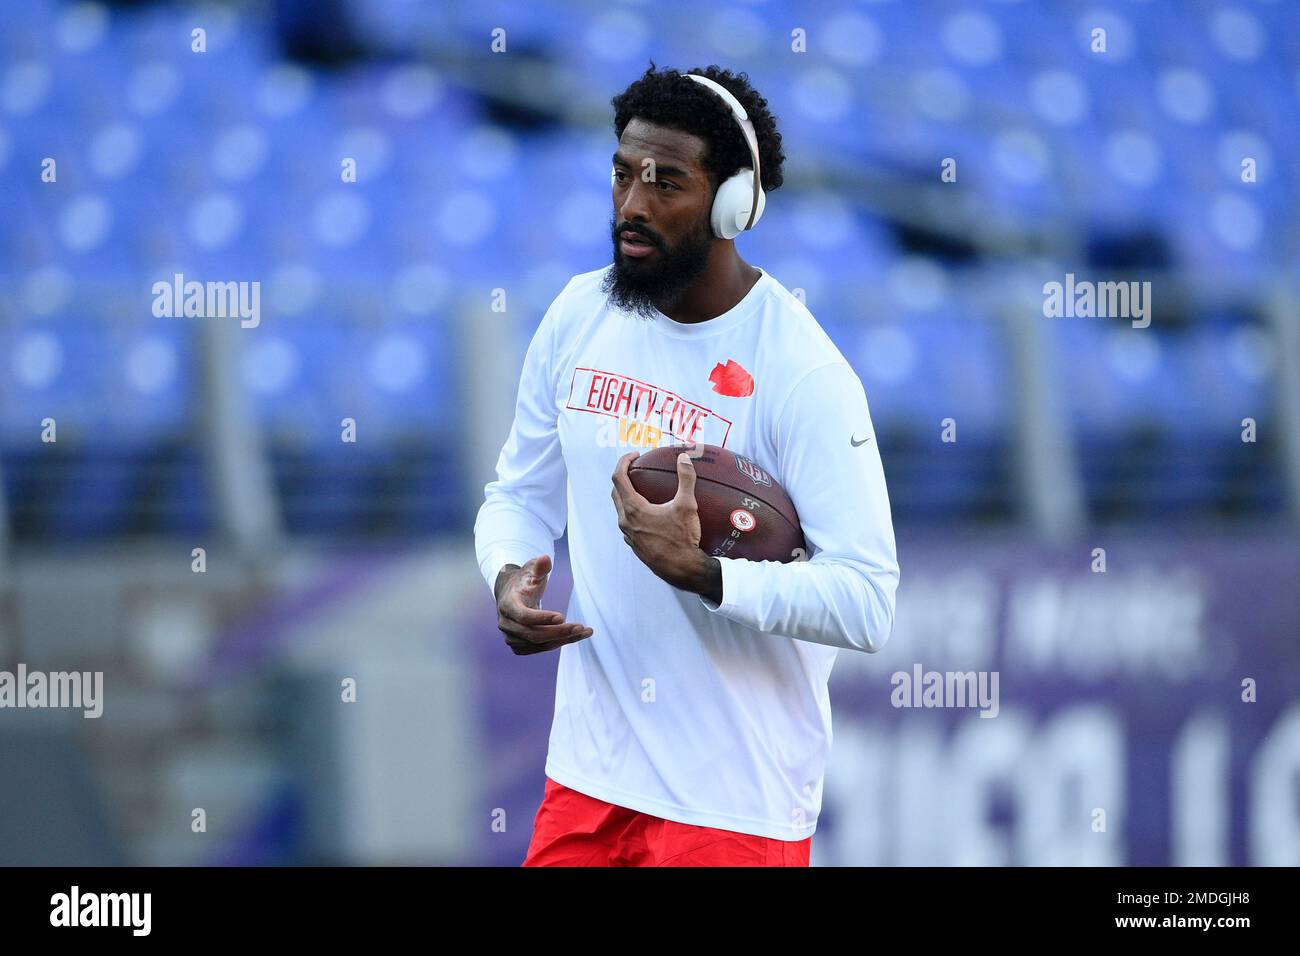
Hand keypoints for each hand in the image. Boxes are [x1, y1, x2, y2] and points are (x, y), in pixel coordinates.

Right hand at [494, 554, 593, 655]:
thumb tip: (545, 559)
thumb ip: (539, 566)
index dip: (542, 618)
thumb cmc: (524, 581)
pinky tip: (575, 636)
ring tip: (584, 632)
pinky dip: (559, 643)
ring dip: (563, 639)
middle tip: (580, 627)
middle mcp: (506, 625)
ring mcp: (512, 638)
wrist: (512, 595)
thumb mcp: (531, 570)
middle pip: (533, 634)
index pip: (524, 617)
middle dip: (558, 632)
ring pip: (539, 644)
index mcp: (507, 605)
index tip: (562, 616)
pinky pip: (541, 648)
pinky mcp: (520, 646)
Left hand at [611, 450, 716, 595]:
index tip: (635, 456)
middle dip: (623, 477)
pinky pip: (628, 523)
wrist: (682, 569)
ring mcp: (628, 535)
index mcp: (634, 509)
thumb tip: (684, 458)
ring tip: (641, 489)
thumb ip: (686, 479)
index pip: (619, 478)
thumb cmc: (683, 538)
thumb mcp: (687, 505)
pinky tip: (649, 513)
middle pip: (616, 492)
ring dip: (626, 495)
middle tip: (636, 469)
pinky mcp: (634, 544)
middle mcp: (625, 521)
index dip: (624, 462)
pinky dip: (632, 511)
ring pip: (620, 509)